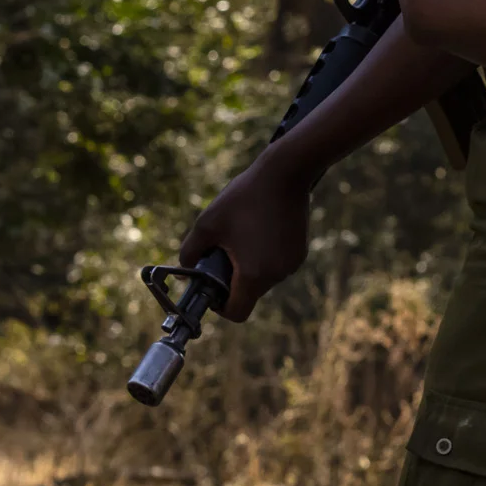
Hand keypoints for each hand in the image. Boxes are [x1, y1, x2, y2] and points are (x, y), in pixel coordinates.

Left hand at [178, 151, 314, 319]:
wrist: (285, 173)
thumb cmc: (243, 198)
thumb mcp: (206, 223)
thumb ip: (190, 253)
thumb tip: (186, 271)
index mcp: (253, 274)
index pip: (237, 312)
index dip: (221, 306)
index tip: (214, 286)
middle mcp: (276, 275)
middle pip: (249, 294)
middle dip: (233, 279)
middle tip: (224, 252)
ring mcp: (291, 264)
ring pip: (263, 278)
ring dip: (250, 266)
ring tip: (242, 235)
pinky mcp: (299, 252)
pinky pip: (277, 264)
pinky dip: (265, 256)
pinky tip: (259, 228)